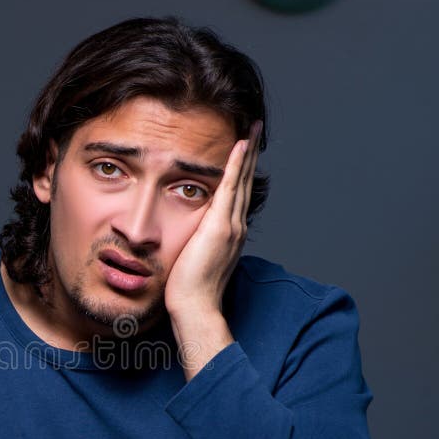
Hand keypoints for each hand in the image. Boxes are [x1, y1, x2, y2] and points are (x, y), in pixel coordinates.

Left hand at [165, 121, 261, 377]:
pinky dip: (236, 165)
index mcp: (228, 235)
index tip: (242, 152)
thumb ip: (193, 245)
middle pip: (244, 183)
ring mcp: (231, 226)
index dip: (240, 173)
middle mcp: (235, 227)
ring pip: (240, 181)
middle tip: (254, 130)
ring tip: (251, 130)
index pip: (235, 196)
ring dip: (246, 154)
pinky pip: (230, 188)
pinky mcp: (220, 226)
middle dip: (249, 156)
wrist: (195, 308)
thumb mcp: (192, 260)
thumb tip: (184, 239)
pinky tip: (240, 145)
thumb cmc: (188, 291)